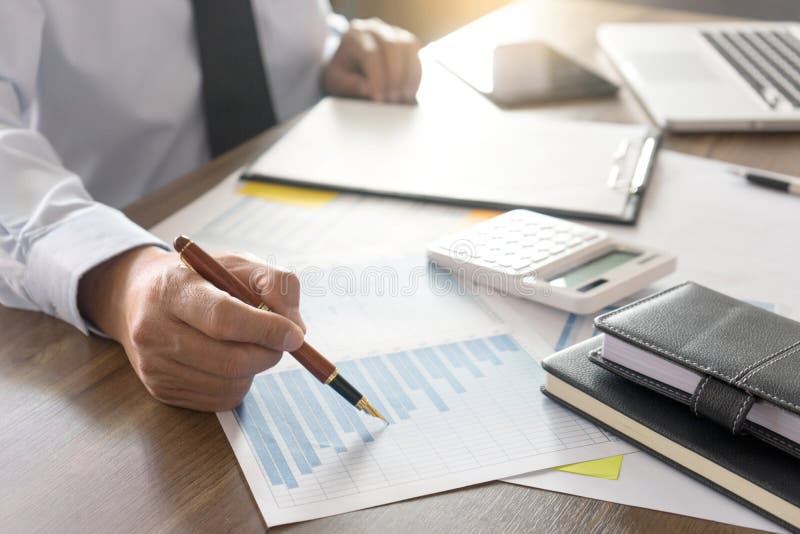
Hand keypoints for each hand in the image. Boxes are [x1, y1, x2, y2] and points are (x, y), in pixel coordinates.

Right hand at [78, 246, 304, 411]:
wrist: (141, 299)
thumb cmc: (201, 279)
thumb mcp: (238, 264)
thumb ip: (275, 284)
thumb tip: (296, 328)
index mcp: (172, 288)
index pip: (223, 318)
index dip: (266, 329)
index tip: (296, 335)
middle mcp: (154, 330)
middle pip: (229, 359)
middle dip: (268, 353)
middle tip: (283, 341)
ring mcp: (154, 365)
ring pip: (229, 384)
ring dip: (254, 368)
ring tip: (246, 343)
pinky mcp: (161, 391)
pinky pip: (220, 399)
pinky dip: (239, 383)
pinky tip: (228, 360)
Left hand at [323, 18, 421, 103]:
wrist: (350, 64)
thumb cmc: (342, 73)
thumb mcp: (336, 81)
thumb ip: (349, 84)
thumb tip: (368, 89)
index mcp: (353, 35)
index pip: (370, 53)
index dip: (377, 77)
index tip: (378, 98)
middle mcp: (374, 28)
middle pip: (391, 46)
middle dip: (394, 76)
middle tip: (393, 99)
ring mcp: (392, 31)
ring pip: (407, 46)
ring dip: (408, 74)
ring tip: (403, 98)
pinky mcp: (405, 40)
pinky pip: (415, 53)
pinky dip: (415, 74)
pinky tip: (409, 92)